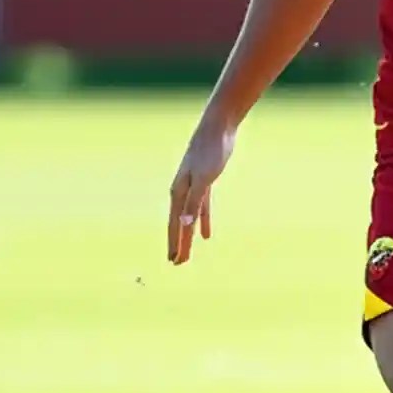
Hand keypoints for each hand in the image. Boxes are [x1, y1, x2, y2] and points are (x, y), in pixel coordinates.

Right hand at [168, 117, 236, 264]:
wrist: (218, 128)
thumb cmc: (209, 152)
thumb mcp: (203, 179)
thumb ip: (194, 203)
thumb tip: (184, 225)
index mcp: (179, 192)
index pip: (175, 224)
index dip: (175, 243)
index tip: (174, 261)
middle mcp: (182, 191)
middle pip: (180, 223)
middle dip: (179, 243)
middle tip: (178, 264)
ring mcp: (194, 186)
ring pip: (189, 217)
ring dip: (188, 235)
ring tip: (187, 253)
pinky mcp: (206, 182)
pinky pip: (202, 208)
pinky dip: (203, 221)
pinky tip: (205, 234)